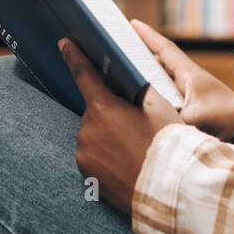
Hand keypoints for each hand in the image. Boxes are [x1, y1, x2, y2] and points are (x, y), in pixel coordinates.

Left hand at [60, 37, 184, 215]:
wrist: (169, 189)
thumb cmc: (168, 144)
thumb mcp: (159, 107)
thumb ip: (137, 89)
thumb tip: (124, 80)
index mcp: (103, 108)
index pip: (83, 74)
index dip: (74, 56)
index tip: (64, 43)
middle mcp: (87, 130)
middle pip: (95, 111)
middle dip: (111, 114)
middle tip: (137, 127)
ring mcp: (84, 154)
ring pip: (94, 136)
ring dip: (109, 137)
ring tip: (136, 150)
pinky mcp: (86, 176)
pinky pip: (94, 157)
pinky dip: (107, 157)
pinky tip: (128, 164)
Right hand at [130, 18, 233, 140]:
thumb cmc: (229, 119)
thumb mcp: (194, 118)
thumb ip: (169, 119)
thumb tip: (147, 122)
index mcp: (190, 75)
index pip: (165, 49)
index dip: (147, 36)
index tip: (132, 22)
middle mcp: (190, 81)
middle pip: (161, 63)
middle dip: (140, 54)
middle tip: (118, 48)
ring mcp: (193, 95)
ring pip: (163, 81)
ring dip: (146, 76)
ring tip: (122, 75)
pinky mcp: (195, 109)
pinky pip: (168, 98)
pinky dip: (155, 96)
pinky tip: (142, 105)